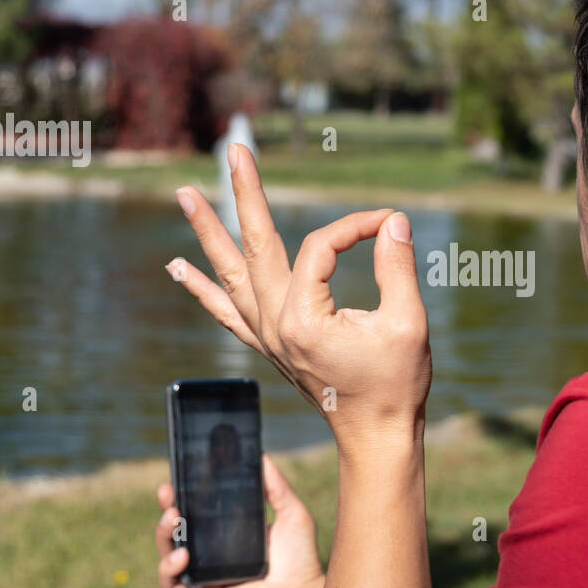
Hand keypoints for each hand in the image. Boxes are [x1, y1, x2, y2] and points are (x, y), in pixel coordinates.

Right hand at [155, 454, 322, 587]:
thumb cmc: (302, 561)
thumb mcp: (292, 514)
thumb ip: (276, 487)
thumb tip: (261, 456)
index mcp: (229, 536)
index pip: (198, 513)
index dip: (184, 495)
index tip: (178, 477)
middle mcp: (212, 557)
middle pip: (177, 531)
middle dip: (167, 511)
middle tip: (167, 493)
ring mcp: (203, 578)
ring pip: (167, 554)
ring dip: (164, 535)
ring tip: (174, 518)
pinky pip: (171, 585)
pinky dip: (168, 569)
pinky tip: (182, 555)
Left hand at [168, 143, 430, 451]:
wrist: (377, 437)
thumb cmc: (397, 385)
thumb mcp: (408, 323)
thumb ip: (398, 267)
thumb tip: (393, 220)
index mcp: (304, 320)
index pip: (319, 249)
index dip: (355, 227)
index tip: (388, 222)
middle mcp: (275, 326)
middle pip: (256, 247)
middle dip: (244, 195)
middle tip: (234, 149)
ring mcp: (268, 337)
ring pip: (231, 276)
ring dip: (207, 235)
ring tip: (187, 196)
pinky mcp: (271, 346)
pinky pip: (228, 312)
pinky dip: (202, 289)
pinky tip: (179, 269)